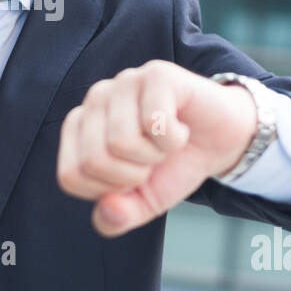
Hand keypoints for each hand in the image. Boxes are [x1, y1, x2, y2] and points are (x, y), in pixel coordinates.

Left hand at [56, 60, 258, 237]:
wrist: (219, 140)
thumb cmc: (173, 165)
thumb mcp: (144, 201)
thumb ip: (118, 216)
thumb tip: (108, 212)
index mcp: (79, 128)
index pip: (71, 177)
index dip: (108, 191)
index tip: (133, 177)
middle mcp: (94, 99)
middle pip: (94, 161)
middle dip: (133, 175)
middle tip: (152, 159)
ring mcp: (123, 82)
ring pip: (121, 143)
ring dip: (155, 155)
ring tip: (165, 141)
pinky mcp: (155, 74)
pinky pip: (154, 124)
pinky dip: (174, 139)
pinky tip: (180, 127)